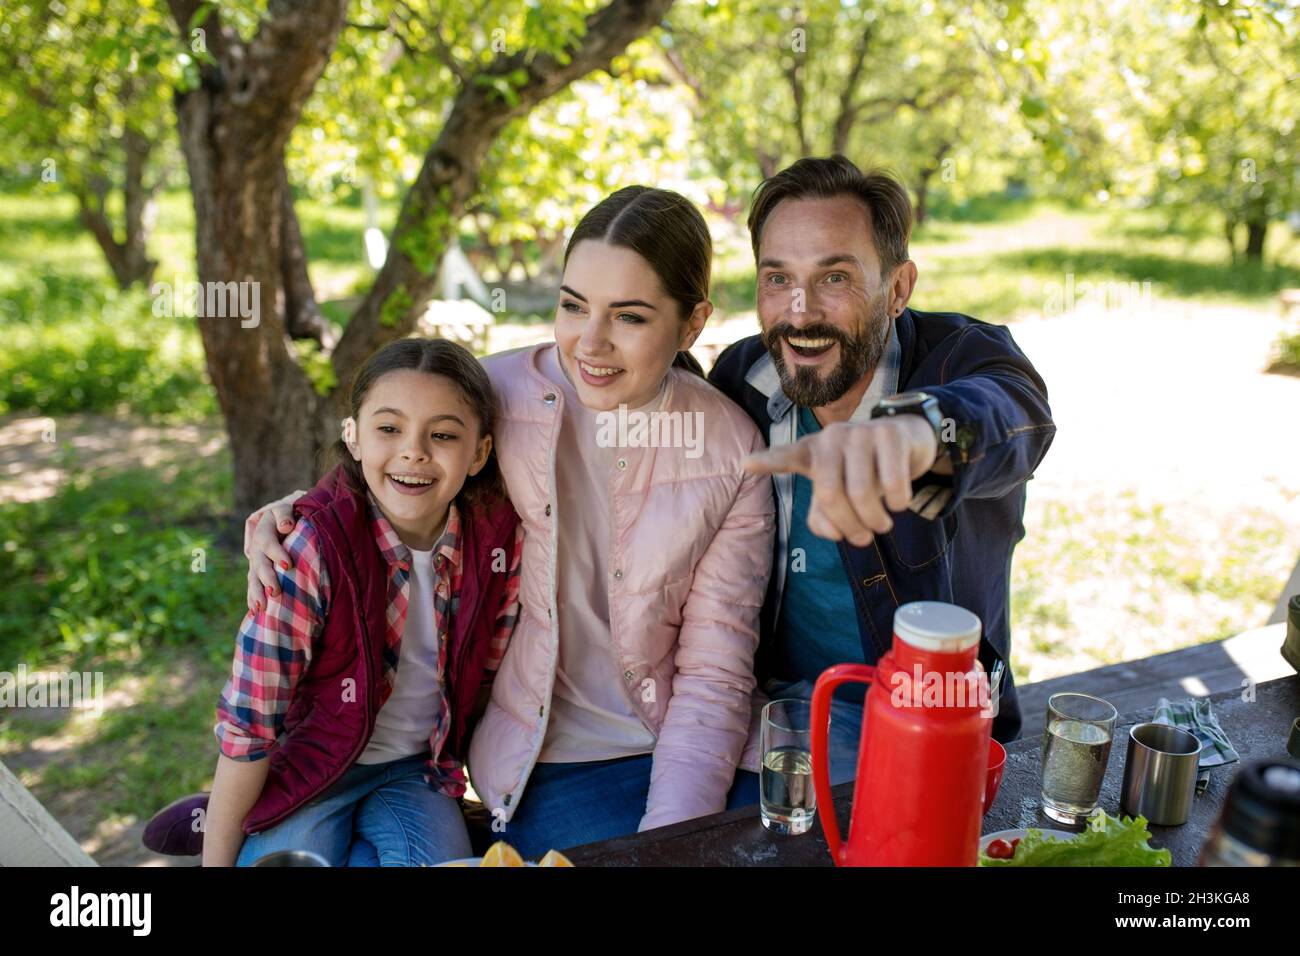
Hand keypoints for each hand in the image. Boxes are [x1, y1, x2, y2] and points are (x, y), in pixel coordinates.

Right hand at [243, 491, 303, 611]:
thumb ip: (286, 514)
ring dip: (256, 592)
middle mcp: (257, 543)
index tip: (287, 565)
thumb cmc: (299, 508)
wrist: (295, 512)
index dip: (276, 552)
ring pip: (253, 575)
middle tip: (274, 592)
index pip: (267, 540)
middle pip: (259, 561)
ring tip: (261, 607)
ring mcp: (257, 557)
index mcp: (264, 526)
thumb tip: (285, 527)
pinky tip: (255, 611)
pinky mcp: (259, 569)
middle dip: (266, 578)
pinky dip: (254, 597)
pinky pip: (255, 583)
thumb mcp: (294, 504)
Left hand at [742, 416, 939, 546]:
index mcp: (811, 451)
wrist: (907, 441)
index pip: (785, 456)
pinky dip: (897, 502)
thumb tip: (834, 532)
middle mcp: (831, 438)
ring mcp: (860, 432)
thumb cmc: (863, 472)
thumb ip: (825, 519)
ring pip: (860, 492)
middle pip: (829, 495)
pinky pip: (891, 482)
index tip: (745, 464)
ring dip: (875, 520)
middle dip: (849, 526)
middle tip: (863, 538)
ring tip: (882, 525)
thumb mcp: (840, 496)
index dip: (766, 461)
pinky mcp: (889, 433)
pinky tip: (900, 503)